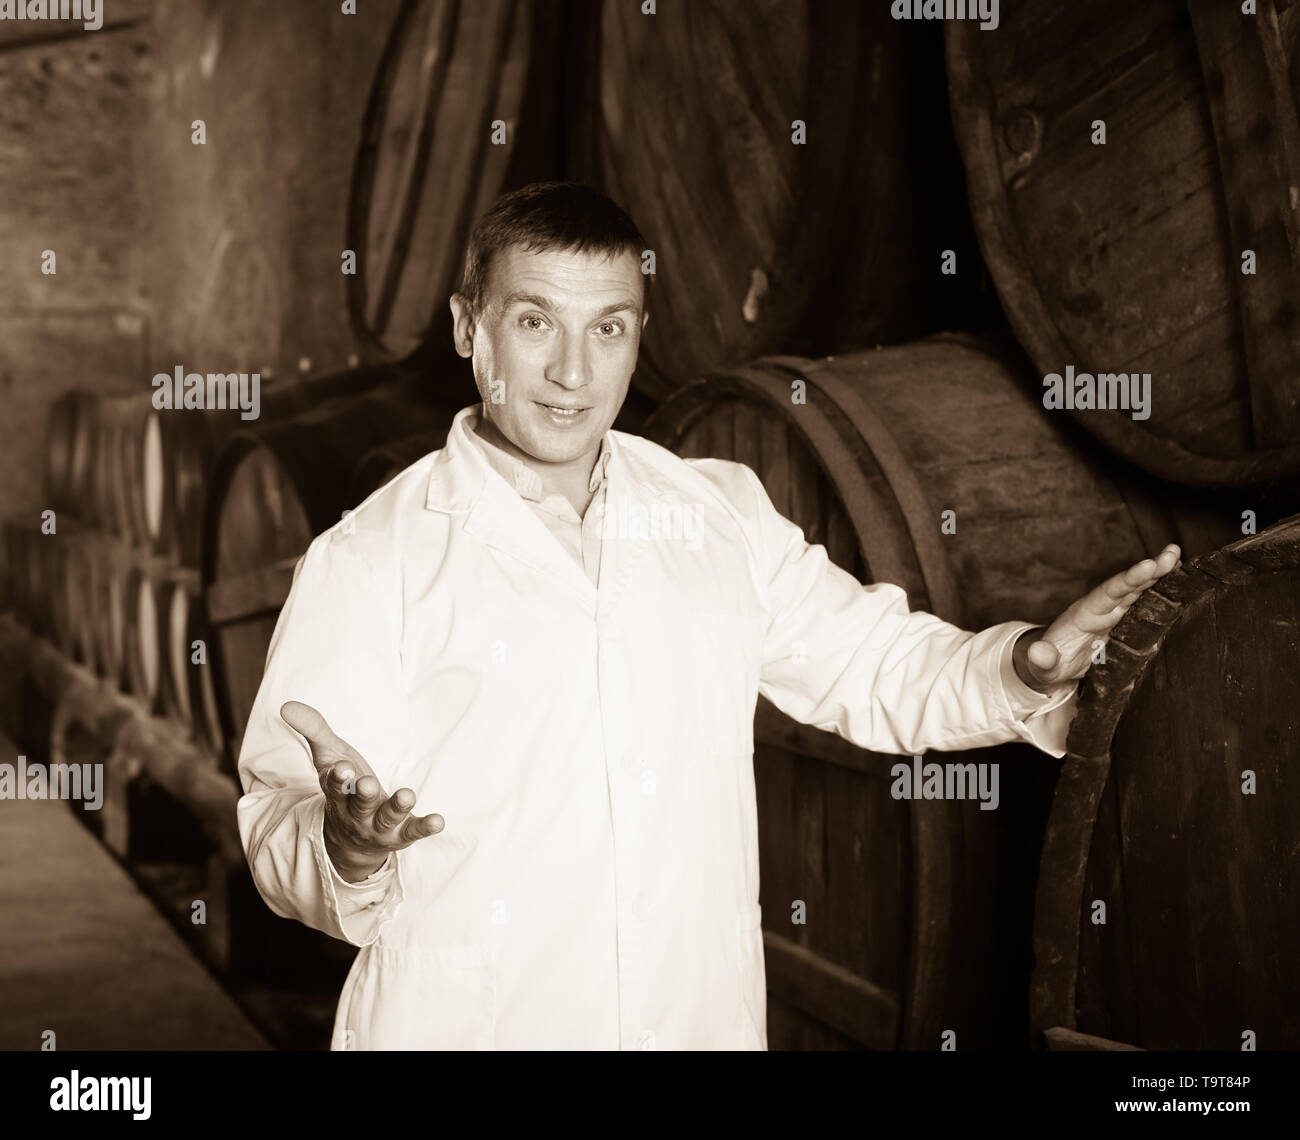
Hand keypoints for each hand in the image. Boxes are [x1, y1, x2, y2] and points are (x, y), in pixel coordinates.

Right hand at [280, 700, 443, 881]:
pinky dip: (425, 827)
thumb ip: (314, 730)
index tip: (341, 768)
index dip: (338, 777)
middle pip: (360, 803)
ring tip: (408, 795)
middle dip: (363, 794)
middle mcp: (357, 812)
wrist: (352, 841)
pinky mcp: (402, 832)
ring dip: (397, 807)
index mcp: (338, 792)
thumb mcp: (328, 757)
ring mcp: (380, 825)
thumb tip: (286, 705)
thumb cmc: (344, 788)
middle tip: (367, 783)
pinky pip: (413, 830)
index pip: (334, 785)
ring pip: (386, 817)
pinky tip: (438, 821)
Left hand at [1013, 544, 1182, 690]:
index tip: (1148, 565)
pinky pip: (1143, 603)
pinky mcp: (1122, 622)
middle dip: (1149, 570)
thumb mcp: (1041, 667)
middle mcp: (1100, 609)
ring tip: (1177, 555)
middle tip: (1172, 553)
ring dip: (1158, 574)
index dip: (1129, 580)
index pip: (1108, 594)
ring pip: (1138, 591)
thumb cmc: (1048, 666)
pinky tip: (1177, 578)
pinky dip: (1158, 590)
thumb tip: (1037, 653)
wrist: (1051, 666)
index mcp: (1084, 615)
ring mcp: (1113, 614)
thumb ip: (1041, 661)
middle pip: (1127, 587)